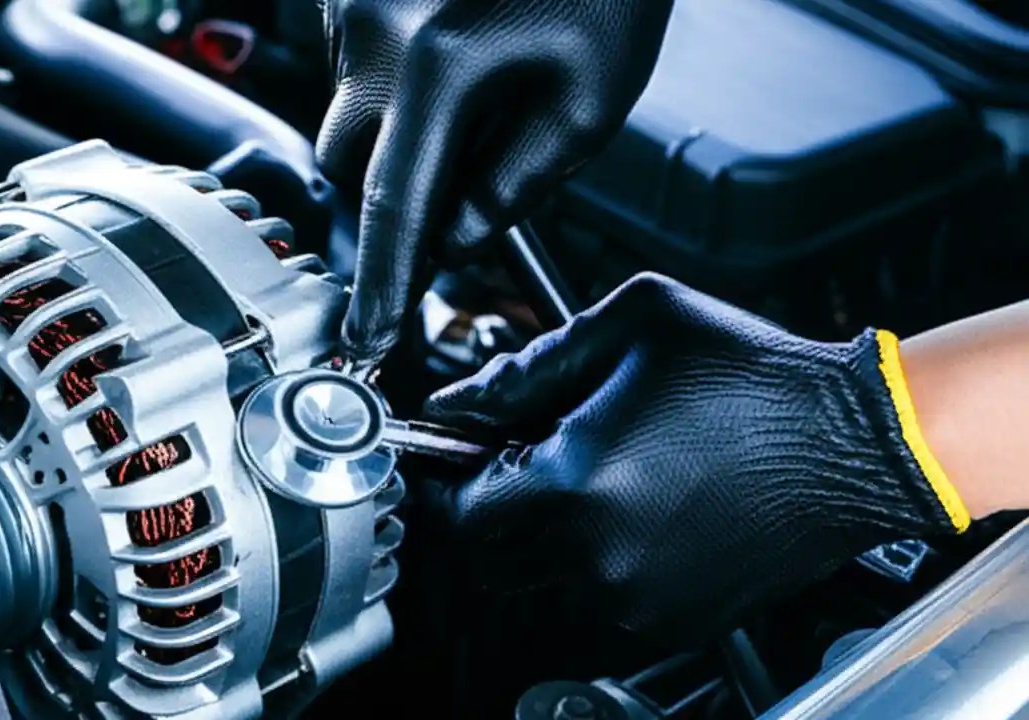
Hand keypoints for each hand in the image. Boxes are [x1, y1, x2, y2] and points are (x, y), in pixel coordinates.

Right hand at [316, 0, 674, 361]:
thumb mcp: (585, 101)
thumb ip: (511, 184)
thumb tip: (455, 236)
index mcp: (437, 65)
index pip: (396, 207)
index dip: (383, 282)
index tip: (371, 335)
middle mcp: (376, 26)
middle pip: (350, 162)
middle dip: (392, 189)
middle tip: (459, 181)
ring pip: (350, 107)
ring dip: (398, 127)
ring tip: (479, 89)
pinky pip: (353, 57)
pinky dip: (393, 80)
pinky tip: (457, 51)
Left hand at [422, 273, 968, 656]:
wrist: (852, 442)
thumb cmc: (751, 376)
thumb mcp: (628, 327)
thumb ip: (525, 366)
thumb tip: (460, 399)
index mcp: (574, 481)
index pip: (460, 511)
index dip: (452, 481)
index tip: (461, 461)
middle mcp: (599, 553)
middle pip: (490, 559)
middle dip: (491, 512)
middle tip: (522, 466)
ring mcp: (638, 596)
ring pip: (543, 583)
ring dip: (545, 539)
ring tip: (597, 480)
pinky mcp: (675, 619)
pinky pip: (601, 601)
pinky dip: (599, 564)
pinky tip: (639, 509)